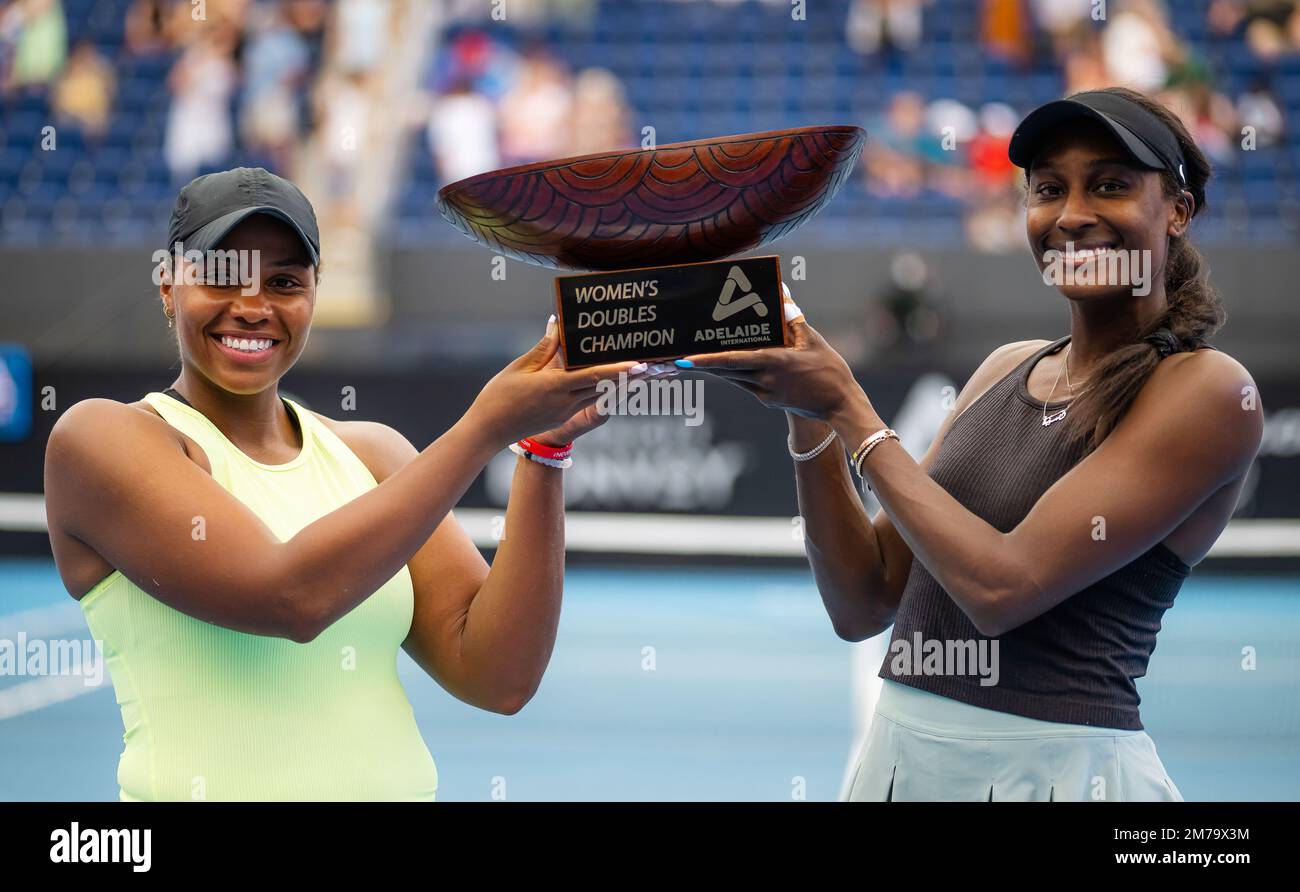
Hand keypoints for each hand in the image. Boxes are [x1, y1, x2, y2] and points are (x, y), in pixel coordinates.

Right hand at [469, 315, 646, 446]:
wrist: (487, 432)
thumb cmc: (498, 398)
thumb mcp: (519, 369)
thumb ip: (544, 348)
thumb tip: (558, 325)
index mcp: (554, 387)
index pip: (594, 376)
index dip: (619, 370)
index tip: (641, 363)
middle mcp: (565, 402)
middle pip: (605, 387)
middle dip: (633, 377)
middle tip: (657, 364)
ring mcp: (565, 411)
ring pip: (601, 394)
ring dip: (625, 383)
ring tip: (649, 371)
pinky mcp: (563, 415)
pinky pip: (589, 398)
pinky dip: (606, 388)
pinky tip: (619, 380)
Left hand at [678, 285, 865, 421]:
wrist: (839, 405)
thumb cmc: (829, 369)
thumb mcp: (812, 339)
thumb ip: (792, 316)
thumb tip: (782, 290)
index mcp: (774, 362)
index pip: (733, 360)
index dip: (706, 360)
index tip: (684, 360)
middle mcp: (764, 380)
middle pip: (724, 371)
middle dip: (698, 365)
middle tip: (672, 359)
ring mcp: (764, 392)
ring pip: (731, 378)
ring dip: (711, 369)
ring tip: (686, 360)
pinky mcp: (766, 399)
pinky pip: (743, 383)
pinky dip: (730, 373)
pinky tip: (718, 364)